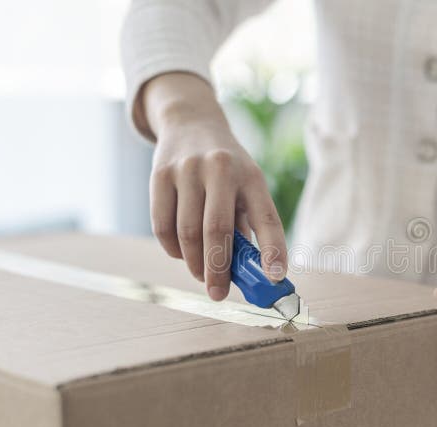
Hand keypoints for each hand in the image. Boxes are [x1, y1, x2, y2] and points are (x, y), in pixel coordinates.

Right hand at [141, 72, 286, 300]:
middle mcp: (221, 170)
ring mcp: (188, 170)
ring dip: (194, 264)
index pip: (267, 219)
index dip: (274, 251)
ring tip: (201, 274)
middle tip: (218, 294)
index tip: (276, 278)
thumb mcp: (246, 188)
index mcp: (252, 177)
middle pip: (218, 231)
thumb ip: (246, 228)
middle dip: (218, 271)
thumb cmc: (227, 170)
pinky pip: (162, 227)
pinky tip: (182, 253)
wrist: (191, 123)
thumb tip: (246, 276)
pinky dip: (173, 249)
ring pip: (187, 233)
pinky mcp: (159, 175)